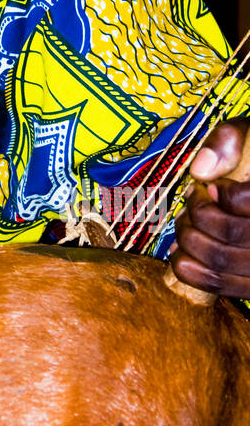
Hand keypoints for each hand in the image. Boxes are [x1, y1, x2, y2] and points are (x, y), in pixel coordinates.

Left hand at [171, 118, 249, 296]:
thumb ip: (228, 140)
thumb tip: (201, 169)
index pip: (244, 201)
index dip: (220, 193)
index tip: (208, 186)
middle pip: (228, 233)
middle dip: (196, 215)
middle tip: (191, 202)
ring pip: (219, 262)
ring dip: (189, 240)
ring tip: (187, 223)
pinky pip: (219, 286)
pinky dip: (190, 270)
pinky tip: (182, 251)